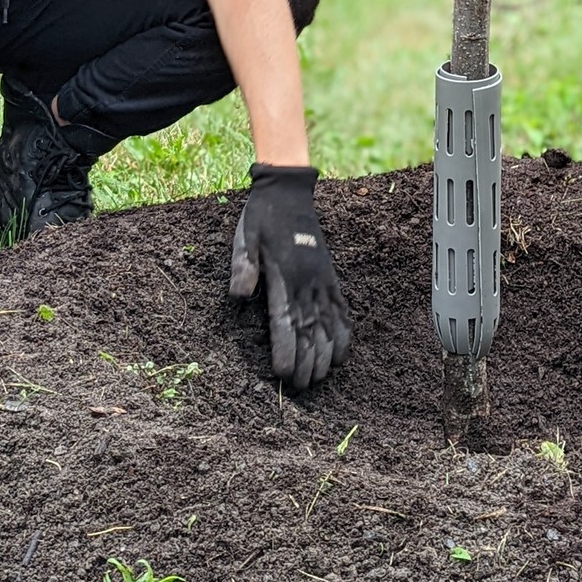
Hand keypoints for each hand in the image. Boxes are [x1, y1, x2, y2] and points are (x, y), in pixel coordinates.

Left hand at [229, 164, 350, 389]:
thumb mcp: (245, 238)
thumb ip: (243, 268)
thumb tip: (238, 298)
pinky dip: (343, 335)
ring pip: (329, 327)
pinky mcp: (330, 277)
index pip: (286, 323)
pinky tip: (340, 355)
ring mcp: (322, 281)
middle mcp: (307, 283)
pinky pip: (342, 311)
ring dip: (324, 356)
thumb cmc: (262, 218)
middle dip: (305, 364)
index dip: (286, 352)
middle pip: (310, 333)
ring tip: (317, 379)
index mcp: (284, 276)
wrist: (289, 192)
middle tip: (299, 389)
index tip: (283, 375)